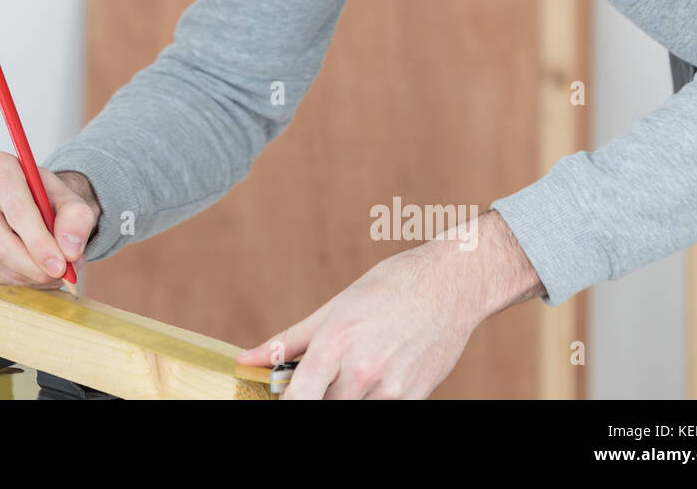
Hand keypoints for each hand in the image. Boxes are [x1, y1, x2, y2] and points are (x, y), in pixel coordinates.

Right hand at [0, 151, 100, 286]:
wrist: (38, 204)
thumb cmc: (50, 198)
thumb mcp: (72, 201)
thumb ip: (77, 220)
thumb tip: (69, 251)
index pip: (16, 210)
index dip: (39, 241)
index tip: (60, 264)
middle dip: (33, 265)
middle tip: (61, 275)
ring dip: (30, 274)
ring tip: (57, 270)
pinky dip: (20, 278)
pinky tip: (38, 270)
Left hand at [236, 210, 541, 397]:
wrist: (449, 284)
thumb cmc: (388, 288)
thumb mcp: (333, 308)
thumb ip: (287, 341)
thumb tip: (246, 359)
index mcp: (336, 342)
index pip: (298, 397)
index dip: (285, 405)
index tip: (279, 402)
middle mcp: (363, 370)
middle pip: (322, 407)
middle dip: (314, 397)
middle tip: (317, 381)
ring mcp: (392, 388)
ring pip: (351, 412)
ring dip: (342, 399)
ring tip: (347, 375)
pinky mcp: (416, 397)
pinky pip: (383, 411)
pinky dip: (370, 400)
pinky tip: (373, 380)